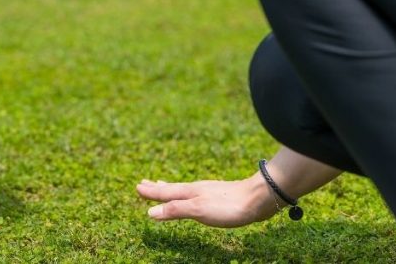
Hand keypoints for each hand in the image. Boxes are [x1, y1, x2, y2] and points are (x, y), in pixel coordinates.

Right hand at [136, 175, 276, 227]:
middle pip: (172, 188)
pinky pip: (194, 194)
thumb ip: (175, 210)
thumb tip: (150, 212)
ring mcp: (207, 192)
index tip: (137, 187)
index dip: (151, 192)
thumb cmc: (228, 206)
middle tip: (144, 183)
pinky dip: (185, 194)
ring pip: (183, 190)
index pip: (165, 192)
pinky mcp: (218, 197)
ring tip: (162, 186)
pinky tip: (193, 196)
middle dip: (157, 188)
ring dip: (170, 189)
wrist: (258, 198)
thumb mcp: (198, 210)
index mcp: (189, 192)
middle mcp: (196, 189)